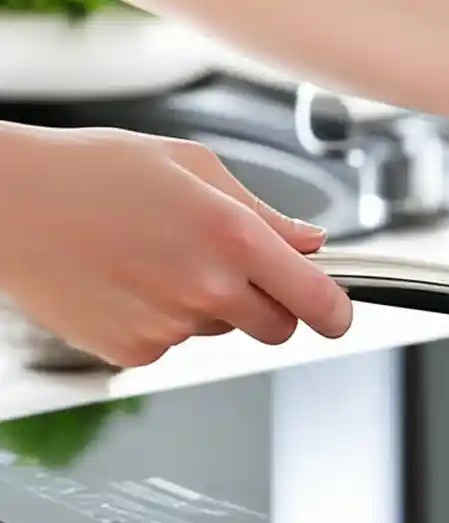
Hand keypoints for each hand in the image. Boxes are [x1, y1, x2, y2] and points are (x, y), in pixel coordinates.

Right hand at [0, 124, 351, 367]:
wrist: (5, 204)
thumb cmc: (95, 171)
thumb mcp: (193, 167)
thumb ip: (264, 213)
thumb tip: (312, 243)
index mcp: (233, 237)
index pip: (318, 300)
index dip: (338, 312)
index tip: (339, 314)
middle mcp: (206, 288)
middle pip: (278, 329)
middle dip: (272, 306)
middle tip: (233, 270)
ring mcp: (170, 327)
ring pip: (221, 331)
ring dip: (208, 306)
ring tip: (156, 257)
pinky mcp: (133, 352)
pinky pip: (174, 344)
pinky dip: (162, 320)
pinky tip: (128, 281)